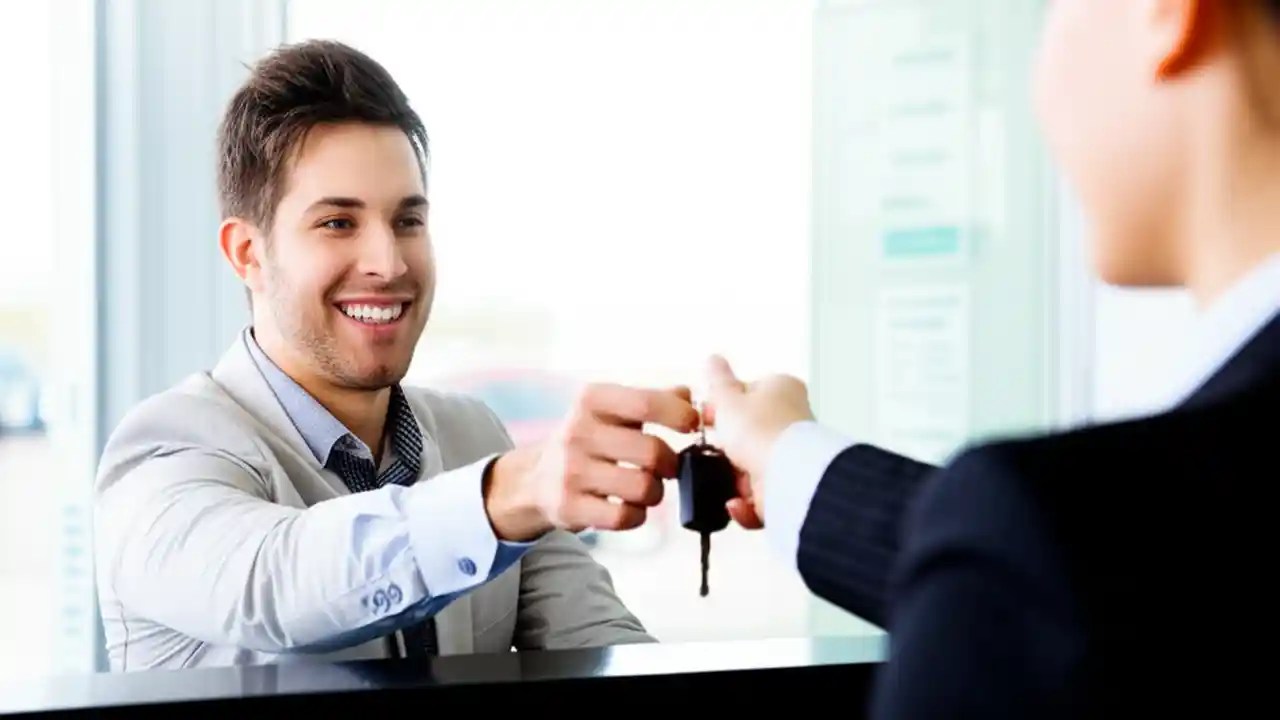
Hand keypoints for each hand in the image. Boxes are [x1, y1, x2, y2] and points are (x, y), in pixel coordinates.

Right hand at [484, 383, 699, 541]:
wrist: (535, 478)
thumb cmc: (589, 439)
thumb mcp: (611, 410)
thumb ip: (652, 399)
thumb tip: (689, 395)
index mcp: (592, 400)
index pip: (646, 403)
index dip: (679, 414)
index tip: (692, 425)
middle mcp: (578, 432)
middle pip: (651, 451)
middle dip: (671, 463)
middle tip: (669, 467)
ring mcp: (571, 471)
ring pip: (643, 487)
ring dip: (656, 492)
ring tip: (647, 487)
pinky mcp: (569, 507)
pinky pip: (625, 517)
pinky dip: (637, 515)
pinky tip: (629, 507)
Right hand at [702, 354, 815, 528]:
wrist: (786, 477)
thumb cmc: (764, 431)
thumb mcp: (728, 398)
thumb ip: (717, 381)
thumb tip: (713, 360)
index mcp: (781, 390)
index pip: (746, 393)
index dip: (721, 406)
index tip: (704, 416)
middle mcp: (789, 422)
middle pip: (744, 434)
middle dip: (724, 448)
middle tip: (710, 451)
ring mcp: (789, 457)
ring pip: (748, 468)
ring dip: (731, 478)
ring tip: (725, 479)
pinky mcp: (786, 488)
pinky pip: (757, 497)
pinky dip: (743, 503)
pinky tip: (737, 501)